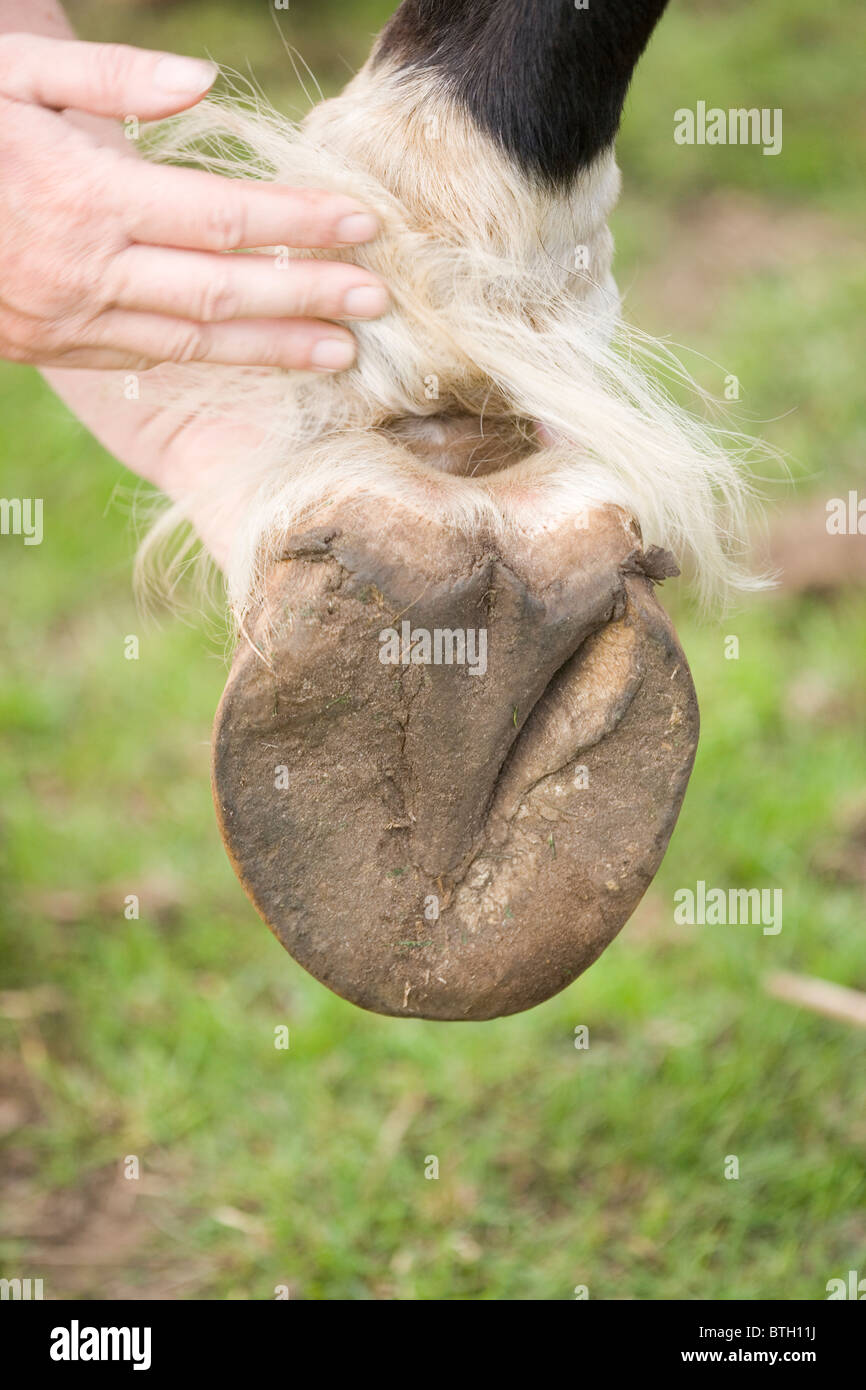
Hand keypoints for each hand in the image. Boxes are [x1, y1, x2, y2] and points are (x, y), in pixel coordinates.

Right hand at [0, 33, 388, 372]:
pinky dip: (211, 360)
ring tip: (340, 352)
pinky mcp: (56, 348)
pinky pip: (149, 359)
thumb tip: (203, 86)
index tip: (363, 224)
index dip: (299, 224)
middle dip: (308, 297)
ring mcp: (72, 319)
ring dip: (273, 349)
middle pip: (224, 292)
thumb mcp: (13, 74)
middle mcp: (89, 270)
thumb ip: (109, 80)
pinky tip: (257, 357)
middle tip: (379, 301)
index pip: (224, 218)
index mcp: (87, 196)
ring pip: (194, 343)